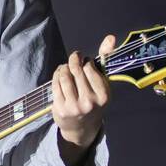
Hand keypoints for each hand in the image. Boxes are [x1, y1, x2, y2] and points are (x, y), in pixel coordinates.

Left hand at [51, 33, 115, 150]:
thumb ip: (105, 59)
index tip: (84, 61)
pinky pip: (55, 84)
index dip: (85, 61)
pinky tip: (60, 75)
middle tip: (73, 58)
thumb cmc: (93, 99)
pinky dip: (56, 75)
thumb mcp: (102, 83)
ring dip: (63, 67)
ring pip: (64, 76)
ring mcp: (74, 106)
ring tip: (66, 67)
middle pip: (76, 70)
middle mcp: (90, 101)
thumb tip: (110, 37)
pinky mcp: (61, 108)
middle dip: (73, 60)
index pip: (90, 68)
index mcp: (103, 95)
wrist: (82, 128)